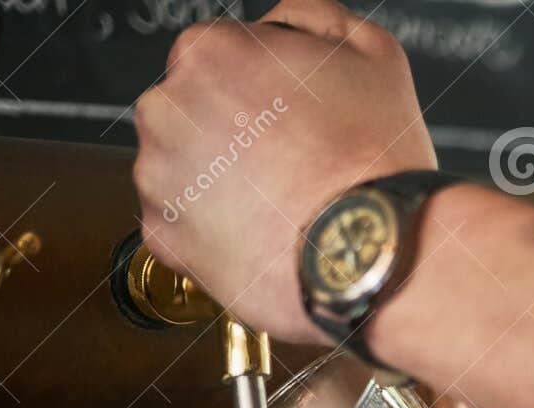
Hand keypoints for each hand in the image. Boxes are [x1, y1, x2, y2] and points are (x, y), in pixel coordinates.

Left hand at [132, 0, 434, 342]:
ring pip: (179, 168)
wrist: (371, 257)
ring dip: (216, 181)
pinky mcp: (162, 234)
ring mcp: (158, 174)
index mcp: (209, 50)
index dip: (258, 87)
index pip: (217, 56)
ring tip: (274, 202)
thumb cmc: (374, 162)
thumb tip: (281, 23)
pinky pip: (177, 223)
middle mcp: (168, 107)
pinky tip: (257, 231)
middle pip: (190, 111)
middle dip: (229, 133)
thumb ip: (311, 18)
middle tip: (285, 162)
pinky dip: (208, 230)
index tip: (287, 118)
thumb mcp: (373, 53)